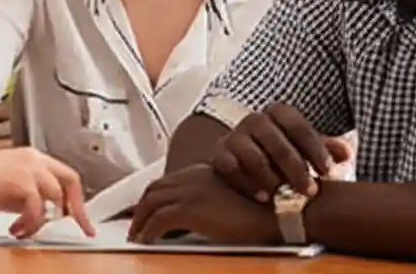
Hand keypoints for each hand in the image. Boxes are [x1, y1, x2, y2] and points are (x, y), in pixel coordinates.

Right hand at [0, 148, 94, 239]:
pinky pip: (39, 209)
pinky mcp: (20, 182)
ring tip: (24, 229)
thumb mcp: (4, 186)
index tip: (79, 216)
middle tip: (80, 227)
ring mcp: (28, 168)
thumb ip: (25, 193)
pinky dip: (30, 224)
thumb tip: (41, 211)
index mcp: (30, 156)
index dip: (75, 197)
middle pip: (71, 181)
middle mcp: (33, 158)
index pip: (65, 174)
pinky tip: (16, 228)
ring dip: (43, 221)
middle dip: (77, 208)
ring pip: (56, 198)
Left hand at [128, 164, 277, 244]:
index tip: (148, 210)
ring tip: (136, 236)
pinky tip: (145, 243)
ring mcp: (190, 191)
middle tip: (136, 224)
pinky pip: (158, 221)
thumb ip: (214, 200)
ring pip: (150, 203)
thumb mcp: (234, 199)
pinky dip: (147, 232)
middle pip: (154, 189)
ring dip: (140, 221)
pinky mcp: (191, 209)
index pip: (168, 181)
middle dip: (141, 207)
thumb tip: (201, 217)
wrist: (279, 210)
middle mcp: (193, 178)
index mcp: (204, 173)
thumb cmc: (266, 208)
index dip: (154, 196)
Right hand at [211, 102, 353, 202]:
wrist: (241, 159)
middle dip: (295, 168)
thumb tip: (344, 154)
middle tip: (310, 191)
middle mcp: (254, 120)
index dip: (314, 148)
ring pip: (253, 156)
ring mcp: (234, 137)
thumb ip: (324, 149)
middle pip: (275, 141)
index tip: (328, 171)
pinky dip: (248, 184)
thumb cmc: (281, 154)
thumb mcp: (303, 149)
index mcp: (277, 113)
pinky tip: (263, 197)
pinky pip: (231, 168)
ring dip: (271, 178)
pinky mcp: (219, 155)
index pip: (297, 125)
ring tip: (284, 196)